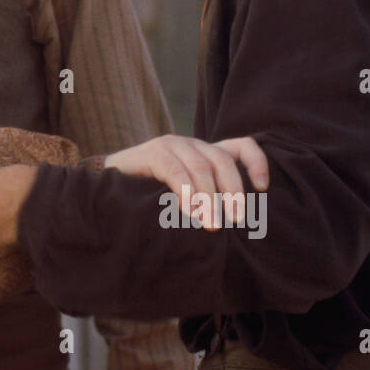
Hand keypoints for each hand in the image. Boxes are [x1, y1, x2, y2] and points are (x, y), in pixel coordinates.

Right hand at [103, 135, 267, 228]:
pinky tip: (189, 211)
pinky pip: (175, 170)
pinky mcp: (152, 152)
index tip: (263, 188)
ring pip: (201, 167)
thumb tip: (236, 223)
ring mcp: (171, 145)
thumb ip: (207, 200)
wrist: (106, 187)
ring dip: (209, 198)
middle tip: (236, 219)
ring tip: (211, 224)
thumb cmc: (151, 198)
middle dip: (234, 190)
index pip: (241, 146)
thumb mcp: (186, 197)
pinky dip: (186, 191)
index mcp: (204, 153)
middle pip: (223, 159)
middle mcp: (191, 144)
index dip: (257, 162)